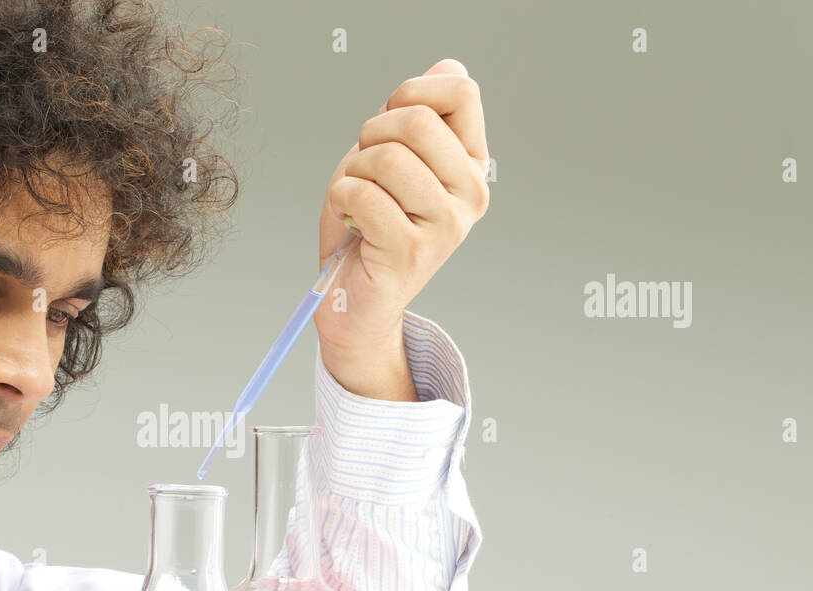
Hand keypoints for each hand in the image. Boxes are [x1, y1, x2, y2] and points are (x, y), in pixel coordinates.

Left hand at [314, 59, 489, 394]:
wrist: (353, 301)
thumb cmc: (366, 229)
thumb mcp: (390, 162)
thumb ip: (414, 118)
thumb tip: (448, 66)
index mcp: (471, 165)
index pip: (461, 93)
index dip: (411, 91)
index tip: (388, 123)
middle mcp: (469, 194)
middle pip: (416, 120)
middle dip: (370, 133)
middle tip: (362, 167)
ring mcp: (445, 225)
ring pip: (387, 158)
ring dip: (352, 170)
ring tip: (354, 196)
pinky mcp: (411, 252)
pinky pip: (363, 195)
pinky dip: (341, 198)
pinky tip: (348, 219)